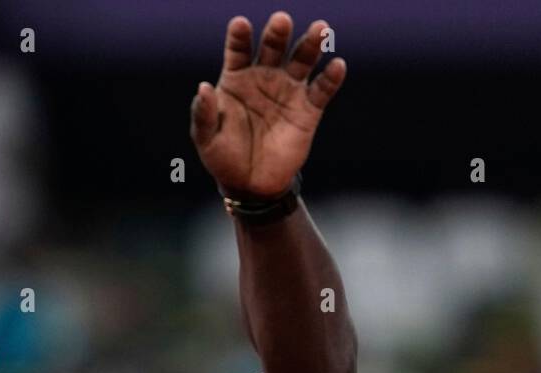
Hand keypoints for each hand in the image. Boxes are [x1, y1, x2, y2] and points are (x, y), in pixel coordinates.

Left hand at [190, 12, 345, 198]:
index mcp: (237, 78)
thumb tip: (203, 88)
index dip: (239, 37)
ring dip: (310, 44)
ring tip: (320, 29)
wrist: (250, 185)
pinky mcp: (308, 110)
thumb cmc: (223, 157)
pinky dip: (331, 77)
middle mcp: (264, 77)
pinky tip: (337, 65)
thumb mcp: (206, 138)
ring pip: (302, 60)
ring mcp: (288, 91)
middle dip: (277, 34)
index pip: (239, 50)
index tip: (240, 24)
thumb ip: (204, 113)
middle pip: (273, 48)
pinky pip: (322, 90)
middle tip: (281, 20)